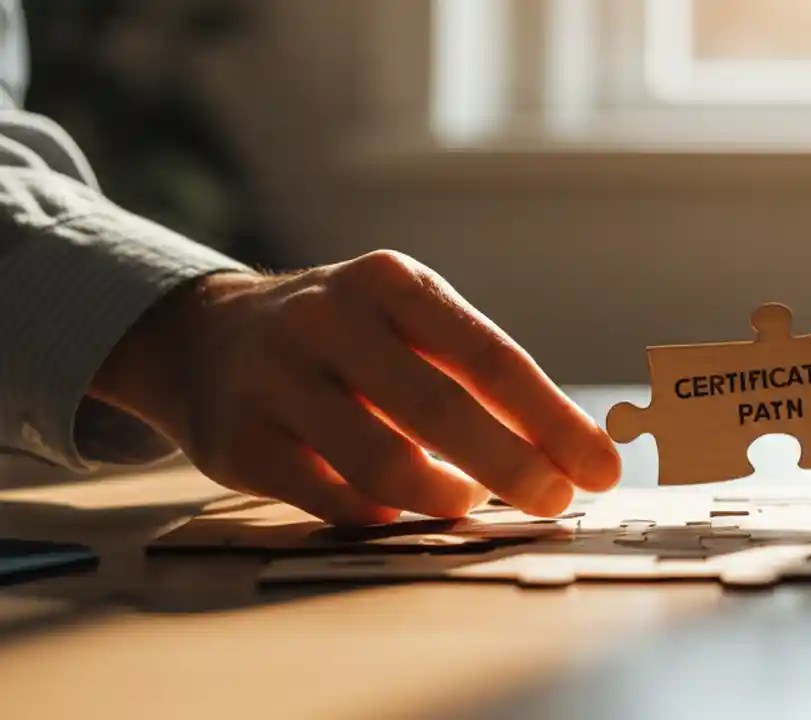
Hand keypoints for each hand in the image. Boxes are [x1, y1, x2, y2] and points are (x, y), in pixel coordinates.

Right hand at [92, 250, 619, 523]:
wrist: (208, 336)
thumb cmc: (349, 340)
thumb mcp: (409, 324)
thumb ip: (476, 379)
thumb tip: (570, 451)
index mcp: (392, 283)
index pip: (490, 357)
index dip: (553, 419)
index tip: (601, 467)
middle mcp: (328, 319)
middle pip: (437, 408)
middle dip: (511, 465)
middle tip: (556, 502)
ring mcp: (275, 378)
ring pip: (380, 463)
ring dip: (442, 497)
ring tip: (466, 502)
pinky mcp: (238, 440)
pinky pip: (330, 498)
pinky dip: (380, 513)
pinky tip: (398, 510)